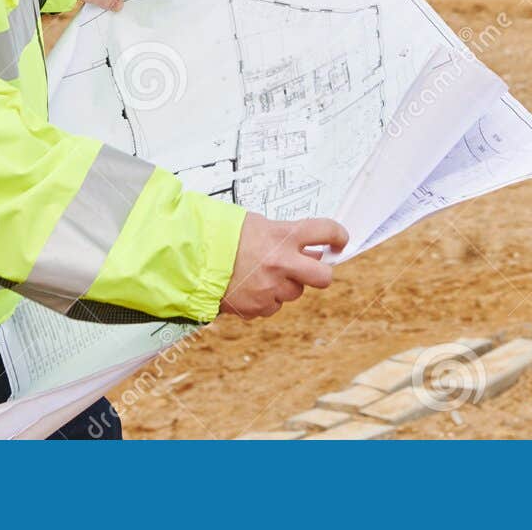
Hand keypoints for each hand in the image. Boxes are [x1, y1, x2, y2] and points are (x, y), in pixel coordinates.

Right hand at [219, 214, 347, 319]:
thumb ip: (283, 234)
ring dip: (286, 285)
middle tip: (314, 268)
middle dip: (322, 273)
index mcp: (283, 236)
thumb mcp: (257, 224)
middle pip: (324, 277)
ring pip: (295, 293)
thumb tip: (305, 247)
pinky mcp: (258, 307)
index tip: (339, 240)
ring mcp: (271, 288)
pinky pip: (272, 306)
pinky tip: (249, 285)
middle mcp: (282, 263)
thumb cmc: (222, 236)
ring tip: (262, 272)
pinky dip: (266, 298)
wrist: (191, 259)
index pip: (326, 231)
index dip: (338, 235)